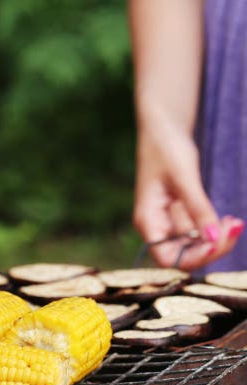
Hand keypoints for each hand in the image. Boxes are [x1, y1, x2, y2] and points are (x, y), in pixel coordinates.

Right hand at [132, 114, 243, 269]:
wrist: (163, 127)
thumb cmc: (166, 148)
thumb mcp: (184, 178)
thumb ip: (198, 209)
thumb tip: (213, 239)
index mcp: (148, 221)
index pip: (167, 257)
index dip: (192, 257)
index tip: (216, 242)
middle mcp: (156, 226)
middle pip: (184, 254)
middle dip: (211, 247)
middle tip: (235, 228)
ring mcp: (168, 220)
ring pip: (195, 244)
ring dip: (218, 237)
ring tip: (236, 222)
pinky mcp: (181, 212)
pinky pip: (199, 230)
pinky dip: (215, 227)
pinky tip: (230, 219)